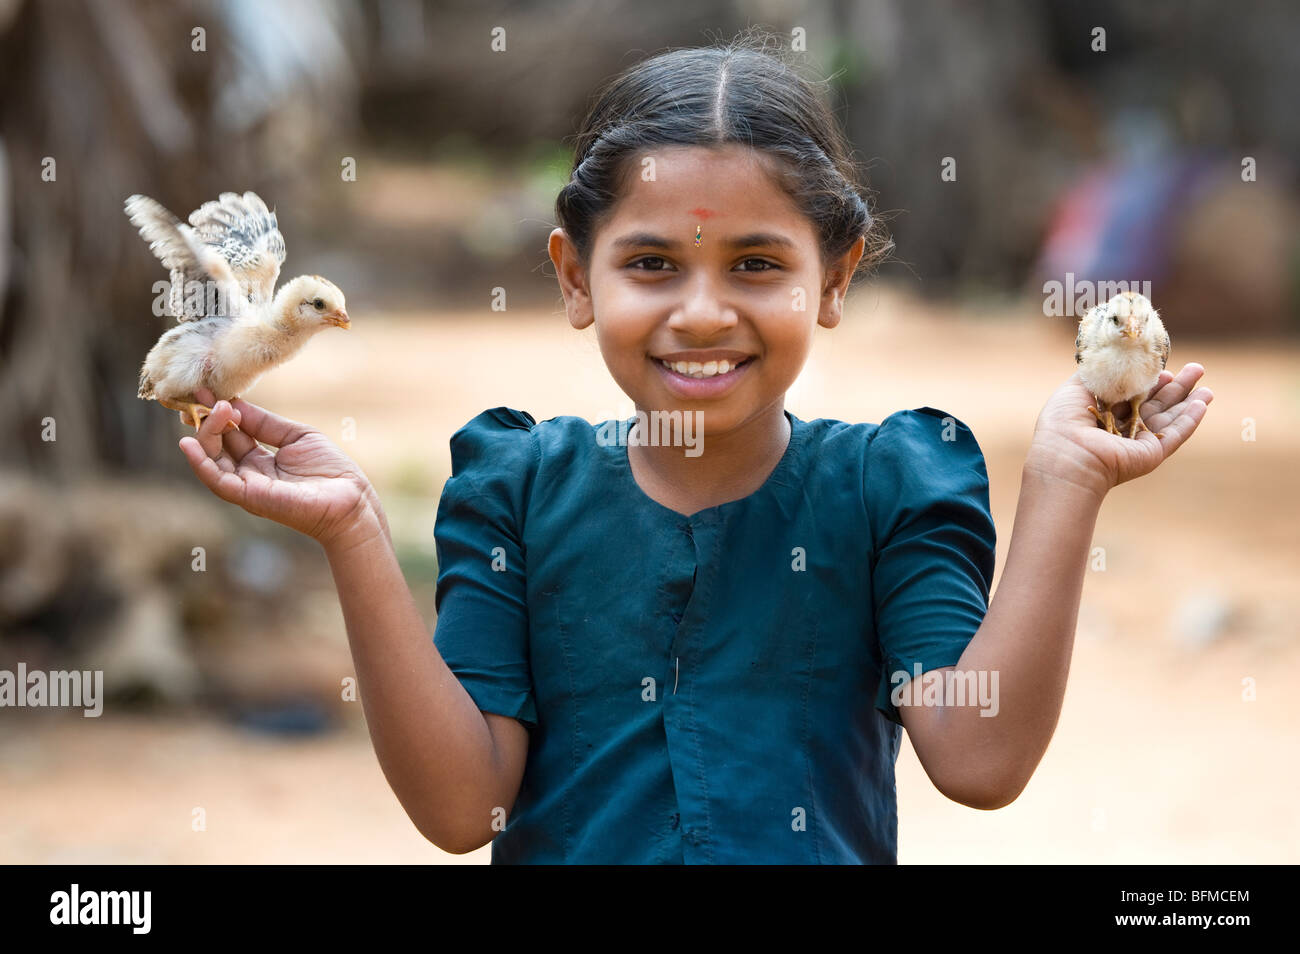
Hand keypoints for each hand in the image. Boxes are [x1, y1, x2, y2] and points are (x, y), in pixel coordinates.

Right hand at [177, 387, 388, 549]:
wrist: (351, 500)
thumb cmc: (330, 470)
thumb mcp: (295, 436)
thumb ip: (264, 423)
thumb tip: (234, 404)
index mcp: (259, 460)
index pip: (230, 433)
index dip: (217, 412)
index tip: (205, 389)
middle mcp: (249, 474)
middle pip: (217, 445)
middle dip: (210, 420)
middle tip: (211, 398)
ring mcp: (248, 486)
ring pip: (212, 460)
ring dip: (207, 434)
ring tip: (213, 410)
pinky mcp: (250, 498)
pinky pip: (217, 481)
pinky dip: (200, 463)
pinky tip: (189, 443)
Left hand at [1025, 362, 1213, 501]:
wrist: (1067, 456)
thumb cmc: (1063, 422)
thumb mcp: (1076, 387)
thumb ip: (1098, 372)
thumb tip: (1113, 356)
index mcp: (1102, 414)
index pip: (1132, 395)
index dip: (1149, 381)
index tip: (1163, 367)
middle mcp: (1121, 429)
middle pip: (1156, 404)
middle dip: (1177, 387)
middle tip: (1197, 368)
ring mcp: (1137, 443)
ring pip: (1170, 419)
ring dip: (1190, 402)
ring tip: (1207, 387)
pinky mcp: (1151, 454)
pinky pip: (1175, 434)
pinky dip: (1190, 420)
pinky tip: (1203, 404)